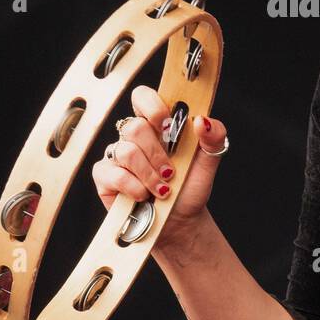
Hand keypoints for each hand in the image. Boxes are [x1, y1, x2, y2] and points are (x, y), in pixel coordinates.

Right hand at [90, 84, 227, 252]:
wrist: (179, 222)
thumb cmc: (190, 188)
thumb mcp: (208, 162)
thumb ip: (214, 137)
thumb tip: (201, 120)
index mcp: (157, 126)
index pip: (142, 97)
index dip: (151, 105)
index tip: (167, 125)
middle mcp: (134, 137)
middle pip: (134, 127)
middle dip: (157, 154)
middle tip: (171, 173)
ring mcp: (117, 156)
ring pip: (126, 151)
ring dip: (149, 175)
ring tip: (163, 190)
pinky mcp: (105, 177)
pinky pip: (113, 173)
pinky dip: (134, 187)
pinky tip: (144, 196)